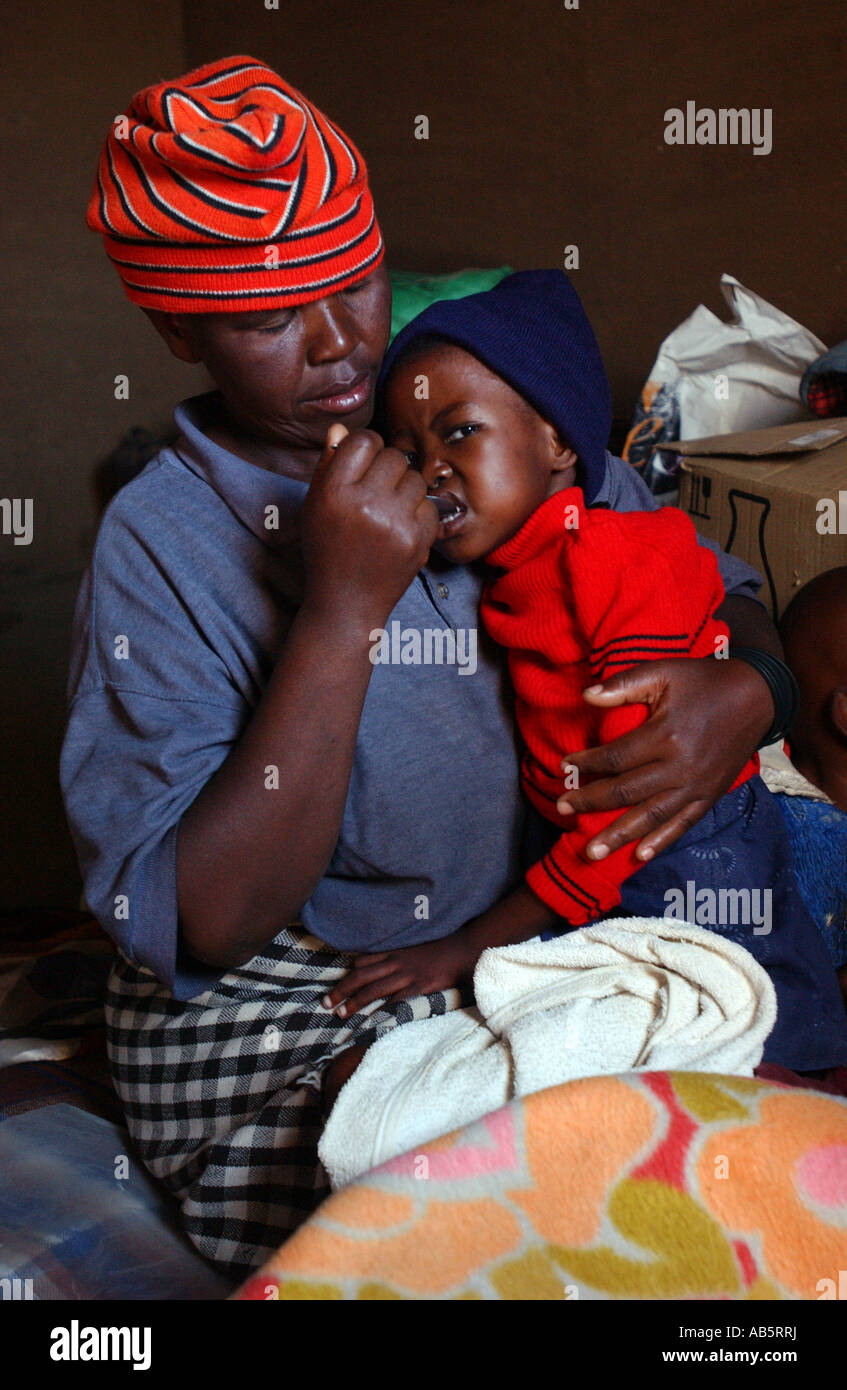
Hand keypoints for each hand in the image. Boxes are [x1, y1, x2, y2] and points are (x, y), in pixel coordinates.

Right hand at [301, 422, 437, 628]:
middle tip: (378, 491)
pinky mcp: (416, 540)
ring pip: (416, 479)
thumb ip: (327, 466)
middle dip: (388, 469)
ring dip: (406, 490)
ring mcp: (393, 523)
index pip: (364, 440)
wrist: (346, 602)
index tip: (365, 462)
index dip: (367, 448)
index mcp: (333, 491)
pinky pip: (430, 505)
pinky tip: (401, 528)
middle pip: (394, 457)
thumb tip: (340, 429)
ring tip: (389, 510)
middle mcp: (364, 504)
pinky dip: (418, 514)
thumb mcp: (315, 507)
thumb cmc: (327, 550)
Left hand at [322, 934, 476, 1018]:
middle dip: (341, 989)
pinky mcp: (419, 986)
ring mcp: (407, 974)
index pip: (363, 962)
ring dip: (354, 1002)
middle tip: (326, 1003)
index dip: (347, 975)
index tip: (336, 988)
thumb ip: (395, 958)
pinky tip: (371, 1020)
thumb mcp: (413, 950)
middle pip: (361, 976)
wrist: (461, 950)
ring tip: (341, 1014)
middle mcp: (396, 962)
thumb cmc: (438, 951)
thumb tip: (376, 967)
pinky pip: (396, 1000)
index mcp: (394, 953)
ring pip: (373, 989)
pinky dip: (382, 1010)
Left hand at [556, 656, 772, 861]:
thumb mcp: (663, 672)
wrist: (756, 696)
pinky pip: (682, 824)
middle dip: (591, 802)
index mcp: (665, 735)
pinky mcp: (709, 795)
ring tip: (591, 852)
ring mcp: (696, 786)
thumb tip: (585, 696)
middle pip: (626, 792)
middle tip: (562, 809)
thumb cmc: (703, 681)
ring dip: (618, 836)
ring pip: (650, 817)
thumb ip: (623, 685)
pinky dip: (660, 841)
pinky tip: (639, 855)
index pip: (615, 758)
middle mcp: (680, 766)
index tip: (564, 766)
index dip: (586, 763)